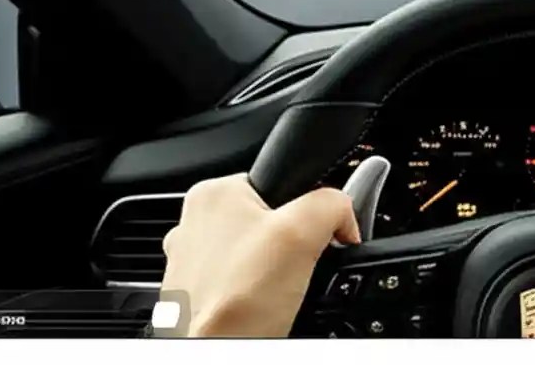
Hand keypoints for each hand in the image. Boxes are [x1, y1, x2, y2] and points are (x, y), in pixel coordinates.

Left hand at [159, 175, 359, 336]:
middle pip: (269, 223)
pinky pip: (239, 285)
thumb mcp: (303, 233)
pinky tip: (257, 308)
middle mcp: (193, 224)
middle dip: (288, 248)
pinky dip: (253, 296)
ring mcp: (191, 262)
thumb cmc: (237, 304)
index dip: (307, 213)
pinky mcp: (194, 294)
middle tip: (292, 272)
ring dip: (270, 275)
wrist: (214, 355)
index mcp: (213, 194)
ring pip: (255, 258)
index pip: (280, 186)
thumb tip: (343, 210)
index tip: (312, 240)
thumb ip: (331, 204)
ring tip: (272, 294)